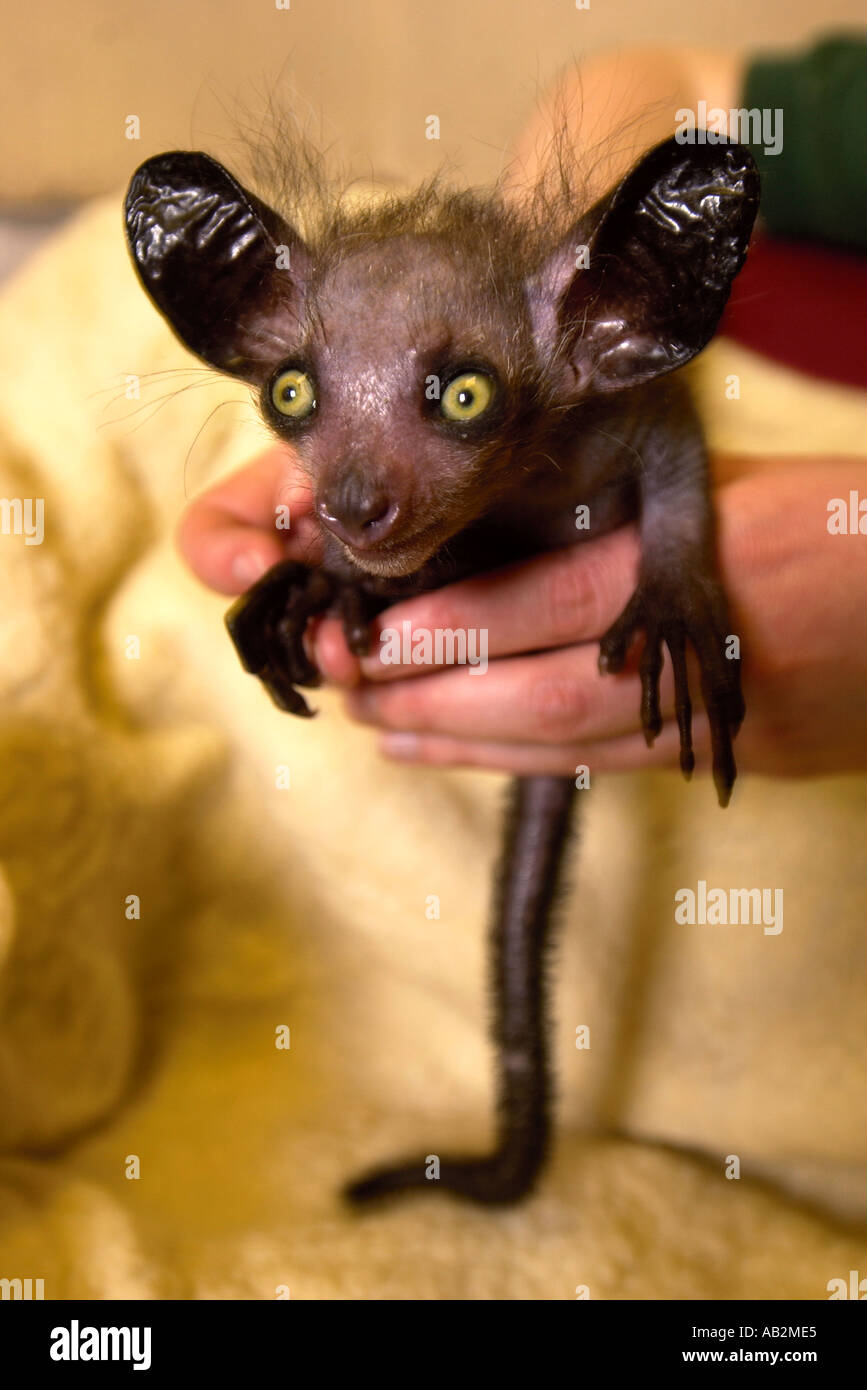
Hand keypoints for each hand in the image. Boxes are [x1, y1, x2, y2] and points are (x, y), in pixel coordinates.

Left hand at [178, 450, 866, 780]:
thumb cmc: (855, 520)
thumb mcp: (749, 485)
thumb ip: (638, 512)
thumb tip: (514, 532)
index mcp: (718, 557)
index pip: (558, 600)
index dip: (459, 624)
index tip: (378, 630)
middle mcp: (715, 648)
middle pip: (547, 691)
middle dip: (437, 696)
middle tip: (351, 687)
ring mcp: (728, 713)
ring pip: (572, 742)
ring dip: (467, 741)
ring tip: (383, 730)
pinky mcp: (740, 751)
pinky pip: (612, 764)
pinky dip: (525, 760)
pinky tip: (463, 755)